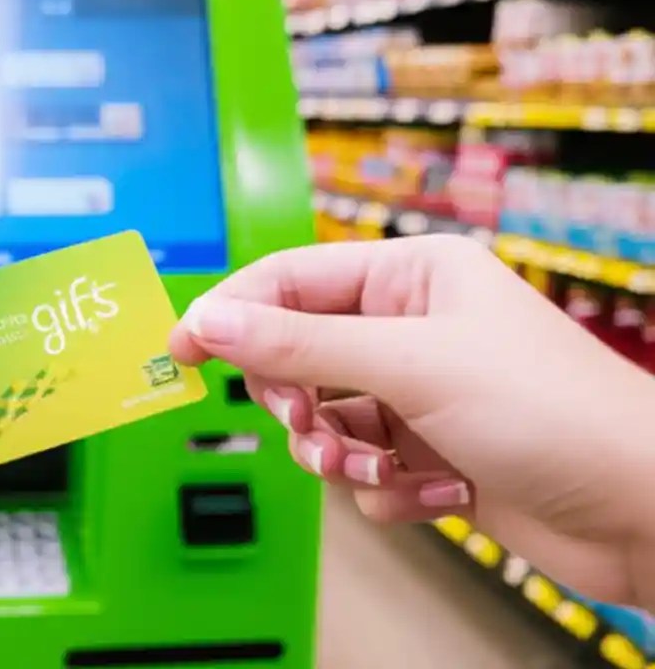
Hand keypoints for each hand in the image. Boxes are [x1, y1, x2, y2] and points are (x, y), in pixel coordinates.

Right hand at [170, 236, 654, 608]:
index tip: (179, 350)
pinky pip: (362, 470)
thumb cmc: (552, 411)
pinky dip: (385, 491)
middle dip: (297, 402)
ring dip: (339, 457)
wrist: (642, 510)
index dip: (231, 314)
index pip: (290, 279)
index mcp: (411, 275)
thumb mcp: (409, 365)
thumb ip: (298, 345)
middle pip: (296, 356)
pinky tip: (441, 496)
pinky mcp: (429, 454)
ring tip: (379, 472)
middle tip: (309, 425)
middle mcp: (410, 328)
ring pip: (324, 421)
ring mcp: (419, 394)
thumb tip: (206, 321)